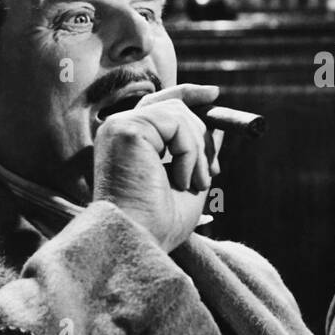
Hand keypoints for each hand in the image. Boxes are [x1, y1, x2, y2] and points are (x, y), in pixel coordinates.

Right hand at [92, 83, 220, 252]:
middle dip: (203, 134)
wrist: (140, 240)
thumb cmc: (159, 223)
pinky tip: (182, 180)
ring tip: (196, 184)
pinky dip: (190, 152)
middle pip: (173, 105)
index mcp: (128, 140)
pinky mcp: (126, 129)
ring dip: (198, 151)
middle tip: (213, 171)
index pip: (159, 103)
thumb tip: (217, 125)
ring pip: (179, 113)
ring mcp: (119, 126)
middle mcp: (118, 129)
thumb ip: (199, 151)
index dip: (188, 94)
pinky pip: (175, 123)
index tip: (215, 95)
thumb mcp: (189, 180)